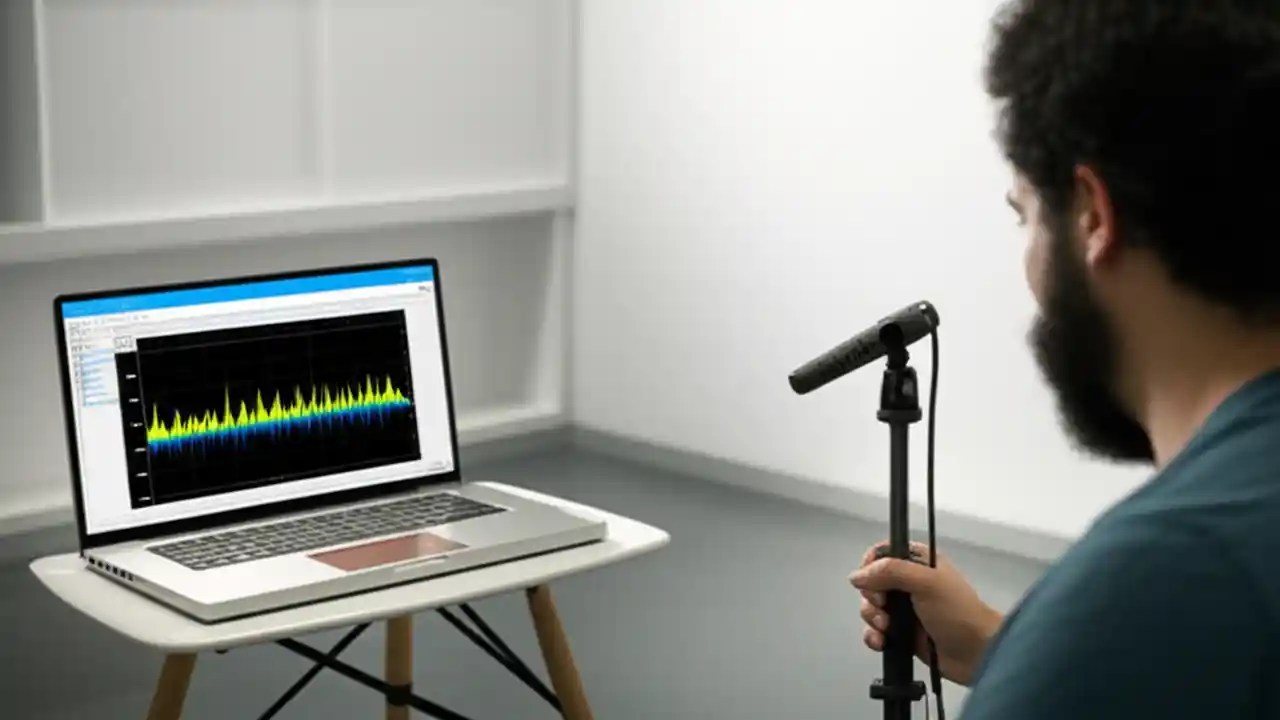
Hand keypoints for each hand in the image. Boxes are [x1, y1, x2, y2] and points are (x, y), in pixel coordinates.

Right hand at [850, 541, 1003, 686]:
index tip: (870, 578)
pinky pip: (875, 631)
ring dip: (872, 618)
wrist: (977, 654)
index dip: (871, 564)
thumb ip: (890, 571)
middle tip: (884, 606)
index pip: (883, 552)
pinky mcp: (901, 633)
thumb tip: (857, 575)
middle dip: (871, 596)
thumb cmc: (958, 612)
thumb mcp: (927, 582)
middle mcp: (909, 583)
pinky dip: (874, 636)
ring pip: (871, 607)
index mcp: (918, 562)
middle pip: (871, 582)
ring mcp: (905, 609)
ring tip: (887, 628)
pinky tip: (882, 642)